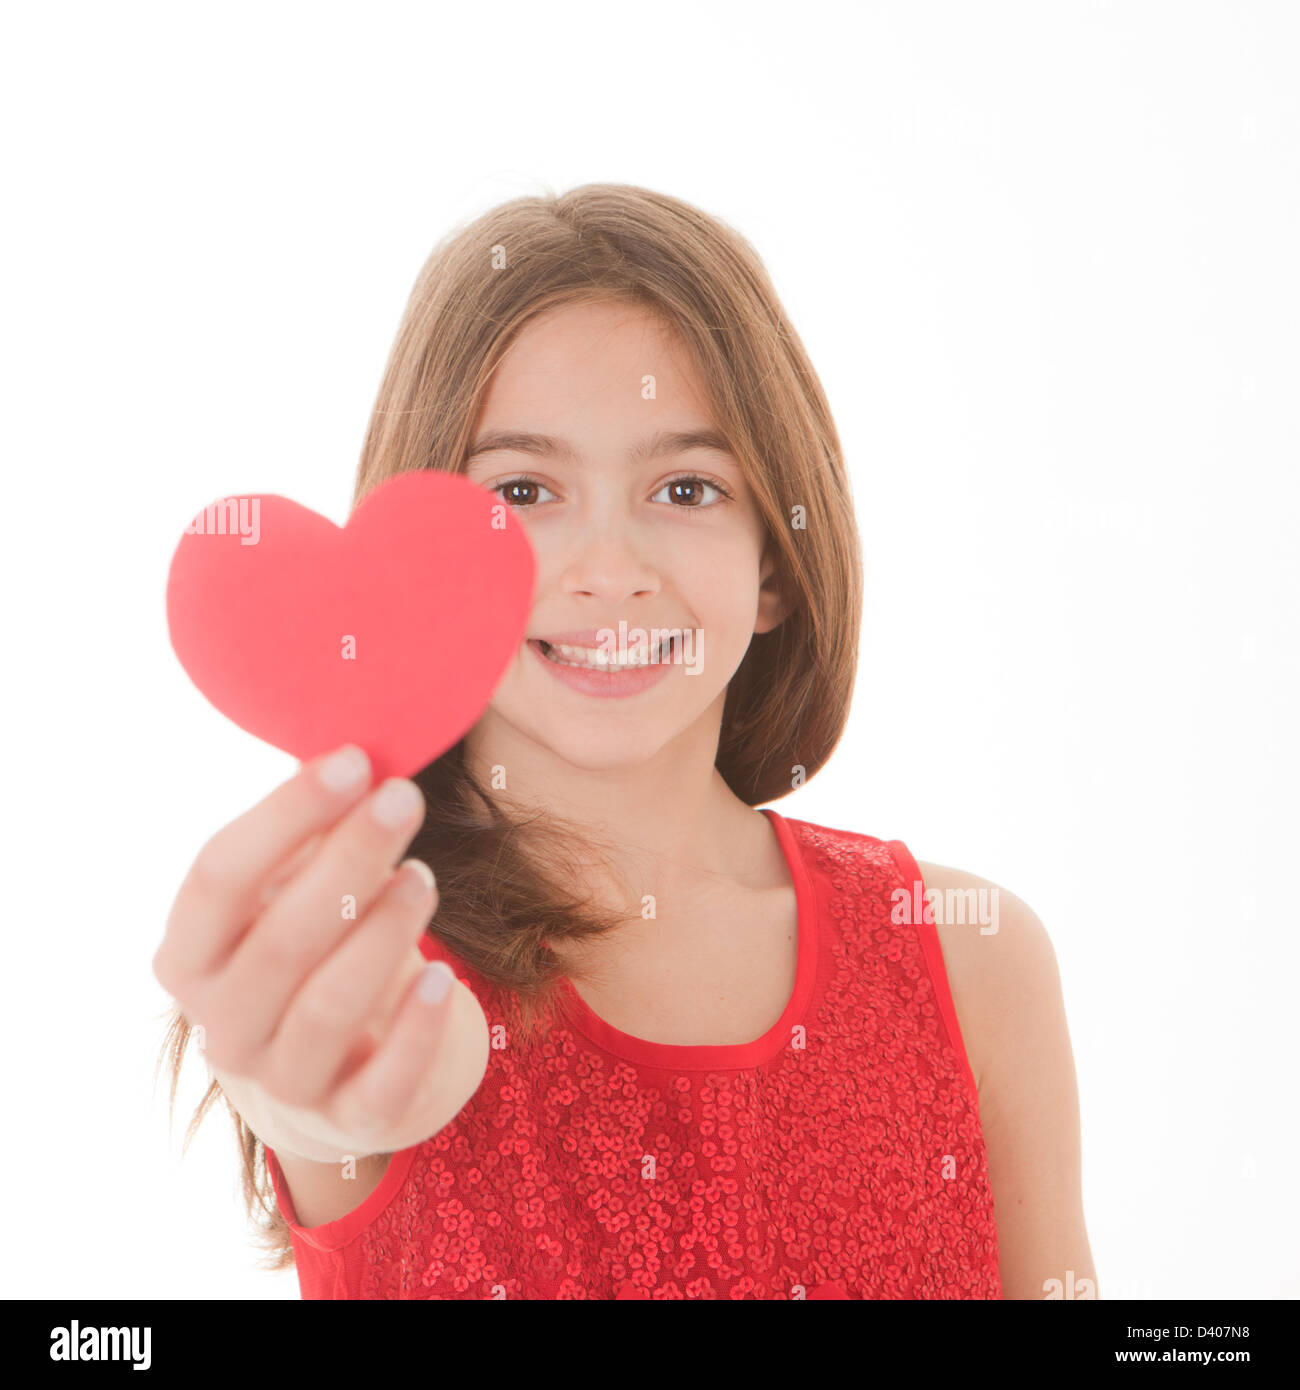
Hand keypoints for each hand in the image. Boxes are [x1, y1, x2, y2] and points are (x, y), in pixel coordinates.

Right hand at [153, 746, 488, 1162]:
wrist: (340, 1060)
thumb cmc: (315, 944)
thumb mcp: (298, 885)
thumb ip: (312, 826)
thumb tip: (355, 745)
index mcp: (191, 954)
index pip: (218, 876)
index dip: (285, 814)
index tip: (354, 759)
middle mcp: (221, 1023)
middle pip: (279, 940)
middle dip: (347, 860)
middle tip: (406, 799)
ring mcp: (281, 1079)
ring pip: (326, 1007)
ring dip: (381, 934)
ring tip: (426, 875)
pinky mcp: (349, 1116)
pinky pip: (382, 1082)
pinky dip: (418, 1030)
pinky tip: (448, 978)